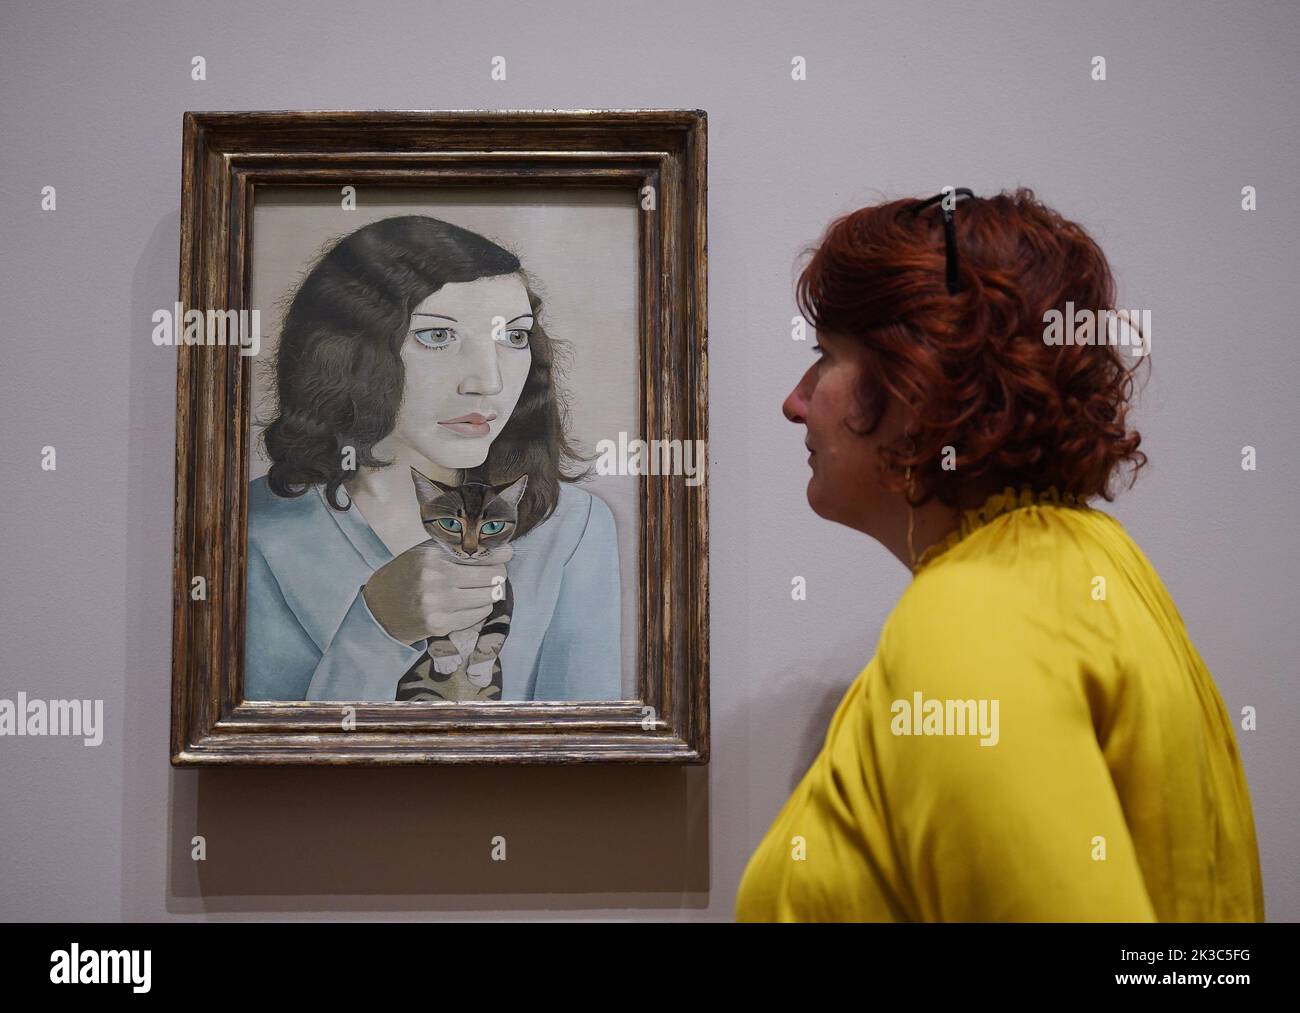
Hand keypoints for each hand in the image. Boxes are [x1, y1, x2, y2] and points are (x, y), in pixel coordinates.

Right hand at [362, 542, 512, 644]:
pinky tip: (469, 604)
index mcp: (433, 556)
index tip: (505, 556)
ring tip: (479, 590)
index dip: (500, 557)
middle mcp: (436, 579)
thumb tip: (507, 552)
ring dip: (490, 594)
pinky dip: (480, 610)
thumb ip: (461, 550)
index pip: (484, 555)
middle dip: (498, 576)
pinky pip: (478, 616)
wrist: (378, 608)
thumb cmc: (408, 575)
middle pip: (493, 578)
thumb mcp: (427, 553)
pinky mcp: (439, 625)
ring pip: (489, 598)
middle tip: (493, 576)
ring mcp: (438, 604)